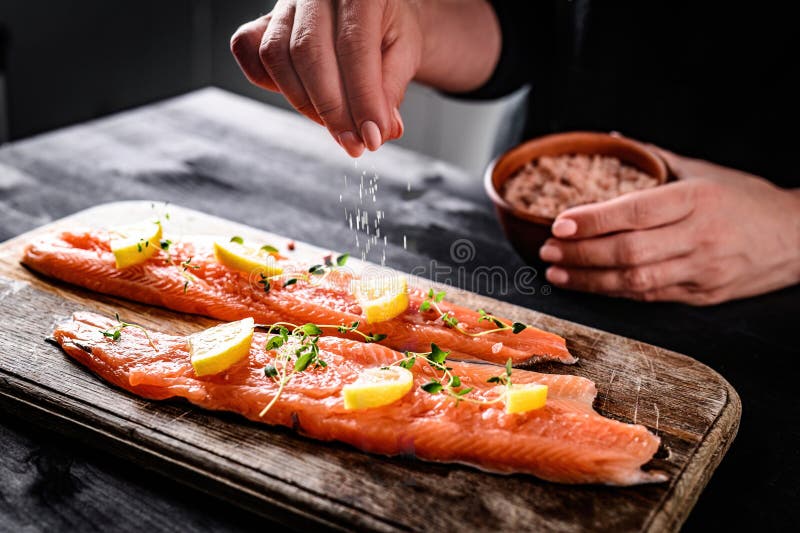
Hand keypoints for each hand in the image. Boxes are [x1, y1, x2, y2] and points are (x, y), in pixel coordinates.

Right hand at [230, 0, 499, 156]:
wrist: (370, 11)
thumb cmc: (387, 29)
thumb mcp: (403, 52)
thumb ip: (390, 88)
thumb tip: (380, 130)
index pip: (354, 48)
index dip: (362, 99)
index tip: (372, 138)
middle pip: (309, 52)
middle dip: (332, 110)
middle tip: (354, 144)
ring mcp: (286, 3)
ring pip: (276, 55)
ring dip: (304, 103)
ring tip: (337, 127)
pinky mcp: (264, 20)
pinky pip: (249, 51)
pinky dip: (270, 83)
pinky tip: (303, 100)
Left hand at [539, 147, 799, 304]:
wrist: (799, 237)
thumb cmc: (746, 198)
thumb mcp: (705, 171)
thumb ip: (656, 159)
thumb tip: (613, 140)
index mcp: (697, 199)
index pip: (635, 211)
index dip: (593, 220)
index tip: (559, 222)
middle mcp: (699, 237)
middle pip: (628, 251)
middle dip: (580, 253)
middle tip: (547, 249)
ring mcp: (702, 270)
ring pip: (635, 280)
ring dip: (589, 278)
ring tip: (557, 270)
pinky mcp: (702, 295)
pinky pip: (650, 296)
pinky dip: (614, 291)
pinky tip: (588, 284)